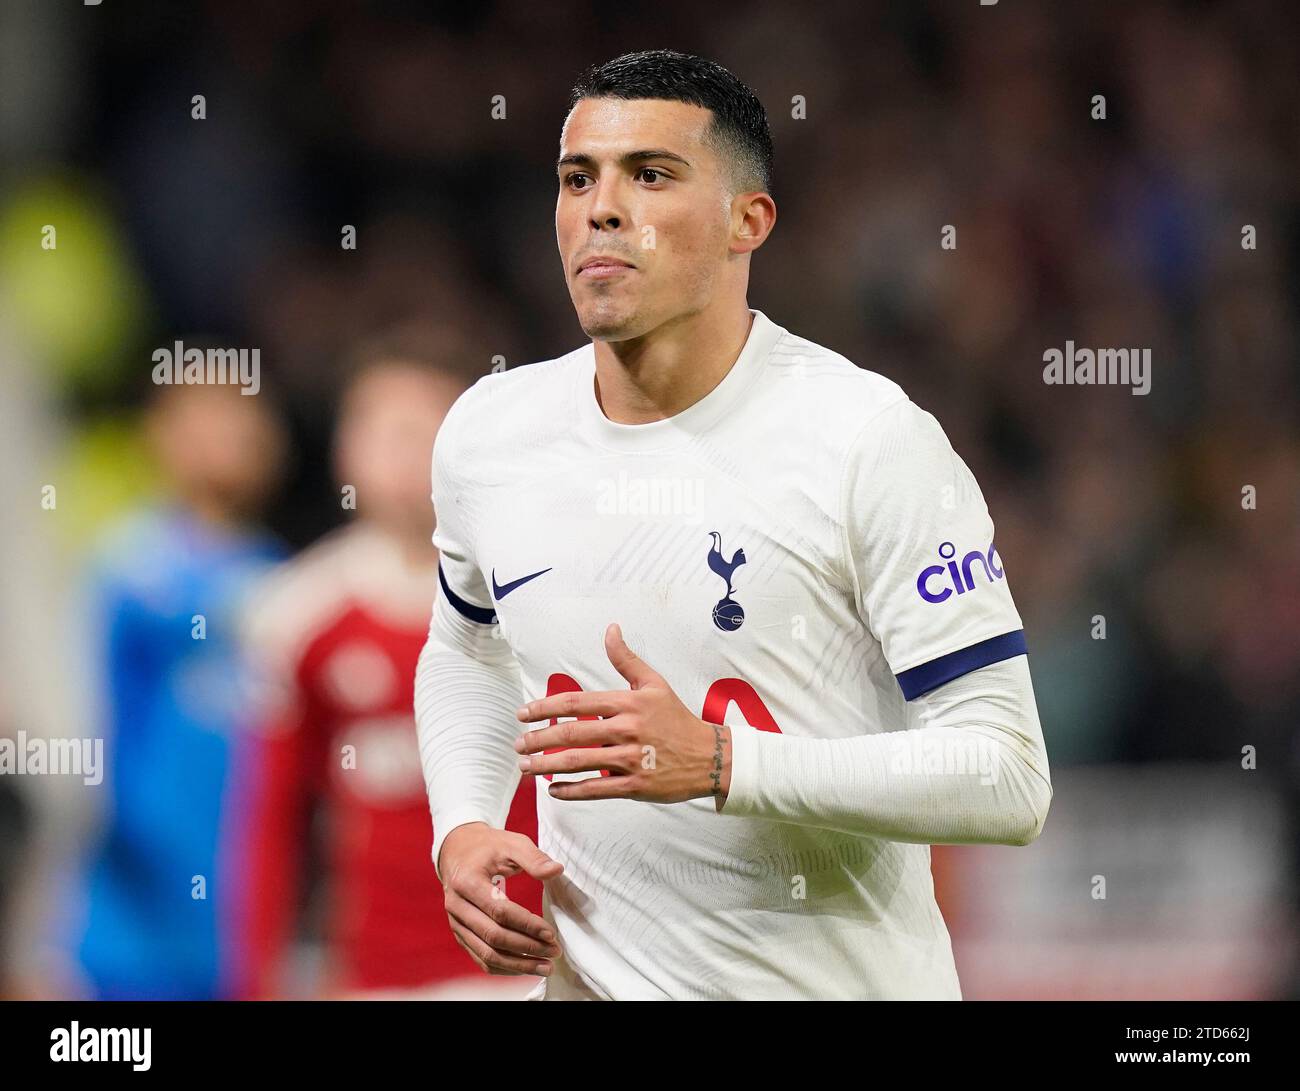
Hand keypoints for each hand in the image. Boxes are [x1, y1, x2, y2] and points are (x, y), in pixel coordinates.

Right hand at [438, 822, 563, 975]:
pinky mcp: (460, 933)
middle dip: (526, 948)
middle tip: (554, 952)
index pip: (499, 911)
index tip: (551, 933)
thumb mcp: (511, 843)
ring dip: (517, 964)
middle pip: (493, 937)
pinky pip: (480, 957)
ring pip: (486, 953)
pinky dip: (504, 967)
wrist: (457, 850)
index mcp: (467, 881)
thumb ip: (533, 857)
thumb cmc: (488, 847)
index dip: (526, 925)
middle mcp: (457, 906)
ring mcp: (456, 922)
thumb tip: (557, 870)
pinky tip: (525, 968)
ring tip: (545, 966)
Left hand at [514, 623, 731, 804]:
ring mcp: (630, 760)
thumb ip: (627, 659)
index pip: (576, 704)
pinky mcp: (635, 786)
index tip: (523, 713)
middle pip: (571, 734)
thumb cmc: (677, 718)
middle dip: (539, 740)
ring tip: (525, 767)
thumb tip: (610, 629)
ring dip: (546, 765)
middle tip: (518, 744)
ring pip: (578, 763)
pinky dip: (571, 791)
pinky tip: (552, 790)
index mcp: (627, 703)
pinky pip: (596, 789)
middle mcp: (626, 730)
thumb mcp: (654, 684)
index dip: (545, 708)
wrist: (709, 756)